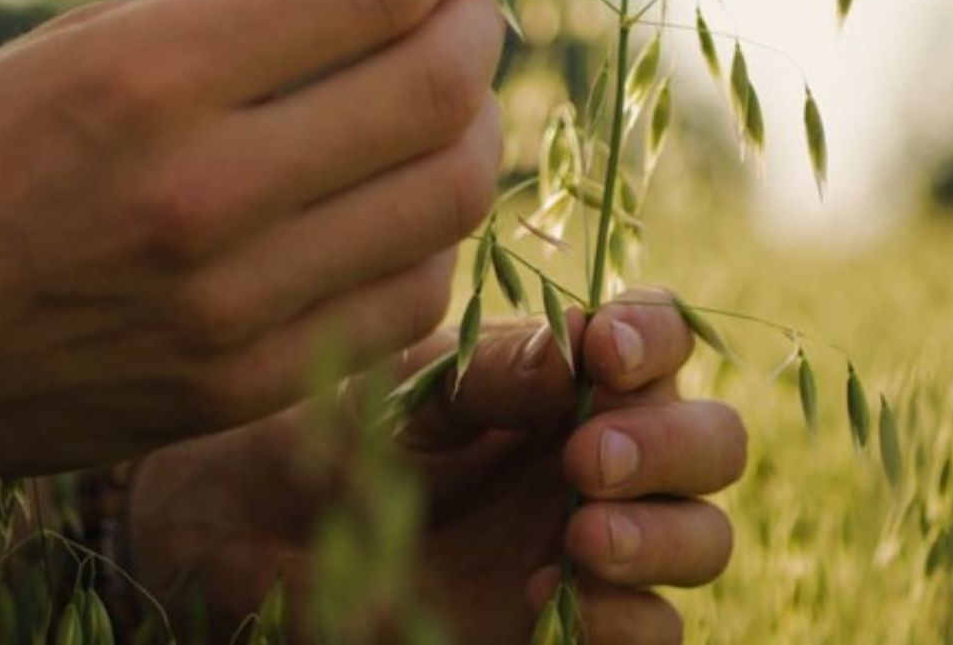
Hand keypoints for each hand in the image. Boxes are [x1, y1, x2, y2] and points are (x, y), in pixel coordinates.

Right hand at [0, 0, 503, 476]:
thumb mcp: (92, 46)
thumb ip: (250, 20)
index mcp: (150, 79)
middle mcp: (202, 193)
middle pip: (436, 92)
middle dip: (476, 27)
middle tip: (463, 9)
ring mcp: (231, 307)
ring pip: (449, 197)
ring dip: (478, 125)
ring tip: (452, 98)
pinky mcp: (244, 388)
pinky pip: (413, 299)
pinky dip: (432, 230)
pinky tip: (403, 194)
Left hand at [130, 291, 746, 642]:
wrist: (239, 537)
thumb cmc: (322, 434)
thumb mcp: (400, 390)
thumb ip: (491, 373)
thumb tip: (580, 354)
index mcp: (567, 376)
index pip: (660, 339)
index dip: (657, 337)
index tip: (604, 350)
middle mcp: (596, 454)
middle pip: (712, 441)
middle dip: (673, 444)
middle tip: (587, 461)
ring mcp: (591, 546)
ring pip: (703, 536)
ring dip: (664, 533)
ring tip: (581, 537)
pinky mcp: (567, 630)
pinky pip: (653, 634)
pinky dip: (627, 618)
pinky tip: (553, 597)